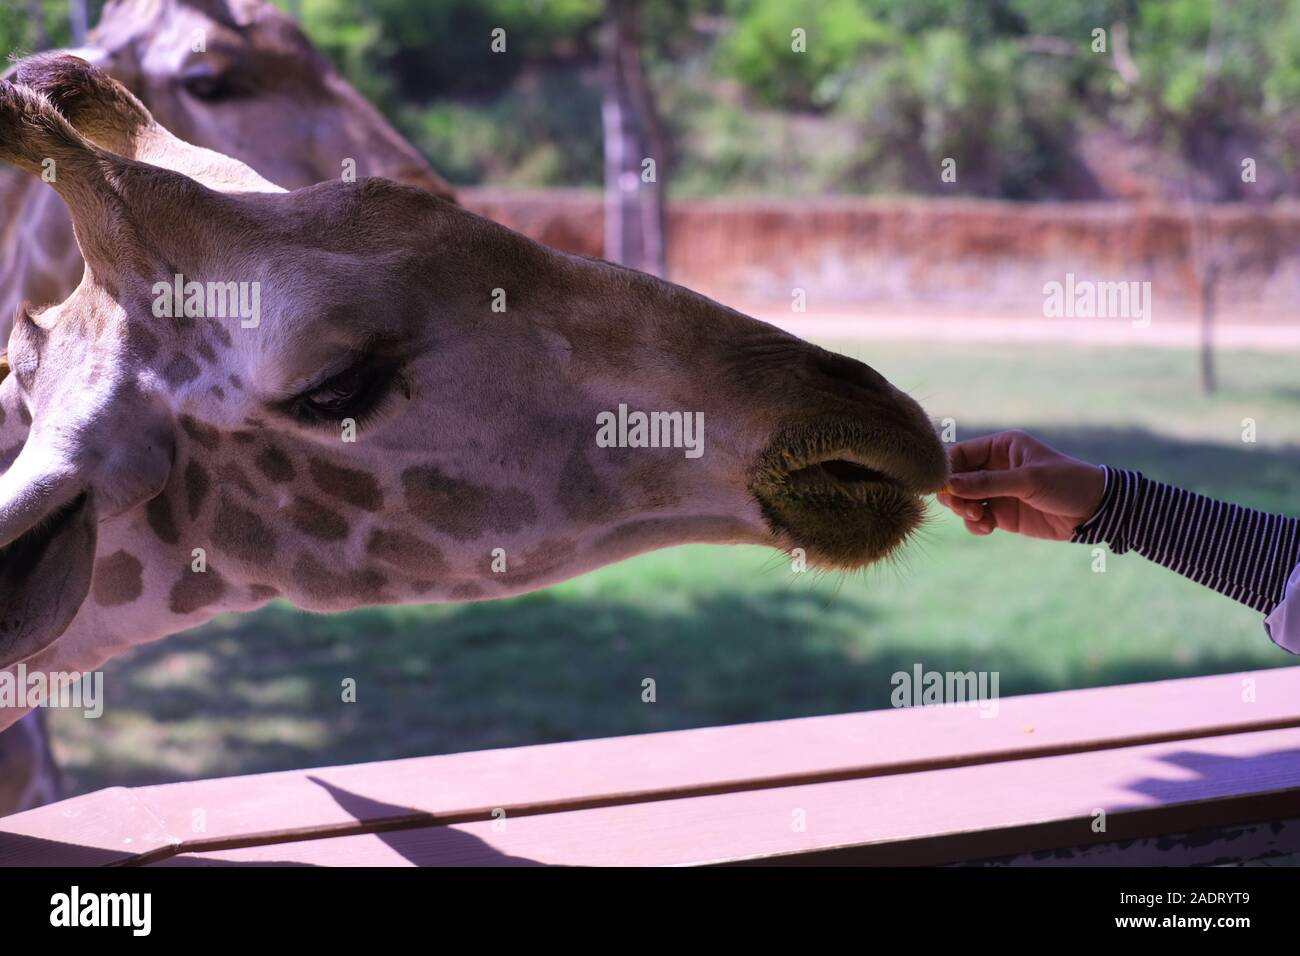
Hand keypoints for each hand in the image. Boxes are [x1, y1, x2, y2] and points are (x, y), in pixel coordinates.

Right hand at [937, 430, 1105, 540]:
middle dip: (954, 494)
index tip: (941, 486)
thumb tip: (950, 485)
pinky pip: (976, 519)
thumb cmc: (1066, 483)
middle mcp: (995, 468)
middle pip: (957, 479)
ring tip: (977, 518)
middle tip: (961, 506)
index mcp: (1001, 448)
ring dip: (964, 510)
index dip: (947, 469)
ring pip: (963, 500)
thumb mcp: (1028, 480)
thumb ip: (988, 483)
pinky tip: (986, 529)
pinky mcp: (1002, 514)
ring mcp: (997, 492)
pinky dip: (975, 525)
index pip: (961, 454)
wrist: (1095, 511)